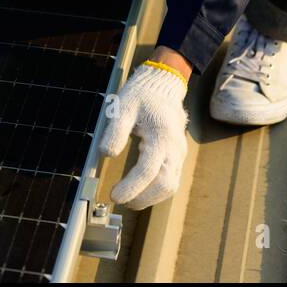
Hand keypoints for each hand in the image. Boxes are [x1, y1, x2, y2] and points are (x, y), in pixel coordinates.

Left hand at [98, 61, 188, 209]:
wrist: (162, 86)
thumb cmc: (141, 96)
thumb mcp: (123, 107)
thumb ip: (115, 131)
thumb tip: (106, 155)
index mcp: (161, 135)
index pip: (148, 170)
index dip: (131, 187)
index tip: (114, 195)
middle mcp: (175, 147)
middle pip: (165, 184)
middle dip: (143, 197)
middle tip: (120, 200)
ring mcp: (179, 153)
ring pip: (171, 185)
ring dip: (151, 197)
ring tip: (129, 199)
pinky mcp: (178, 156)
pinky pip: (171, 179)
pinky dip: (156, 190)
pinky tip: (141, 191)